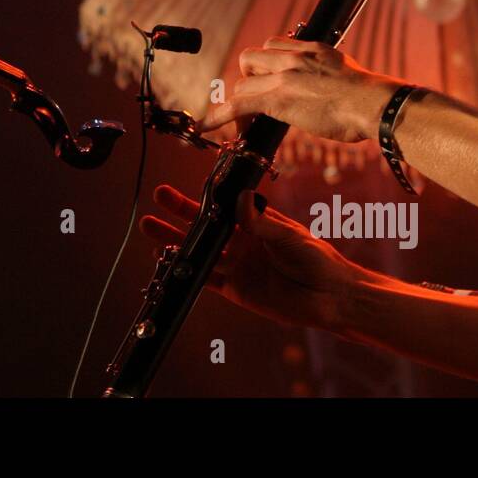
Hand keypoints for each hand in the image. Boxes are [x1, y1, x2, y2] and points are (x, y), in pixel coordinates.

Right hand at [139, 185, 360, 330]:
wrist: (329, 297)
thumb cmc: (316, 259)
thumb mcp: (288, 235)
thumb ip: (261, 221)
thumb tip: (239, 199)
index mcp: (256, 221)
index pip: (223, 203)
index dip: (203, 195)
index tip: (194, 179)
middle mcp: (243, 240)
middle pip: (204, 223)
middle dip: (179, 211)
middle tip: (158, 196)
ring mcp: (237, 264)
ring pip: (199, 250)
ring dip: (174, 239)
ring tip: (149, 226)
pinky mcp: (235, 288)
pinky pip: (205, 278)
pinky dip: (185, 271)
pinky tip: (166, 261)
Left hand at [200, 37, 400, 142]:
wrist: (374, 104)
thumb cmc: (368, 98)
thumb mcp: (344, 73)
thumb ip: (326, 74)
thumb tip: (324, 87)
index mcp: (309, 49)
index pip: (272, 47)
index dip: (263, 65)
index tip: (265, 80)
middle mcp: (292, 57)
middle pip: (250, 60)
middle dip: (248, 80)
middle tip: (256, 101)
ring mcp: (283, 77)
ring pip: (243, 84)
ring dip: (242, 102)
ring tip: (246, 123)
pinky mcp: (277, 99)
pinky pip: (237, 105)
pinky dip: (218, 116)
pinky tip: (206, 126)